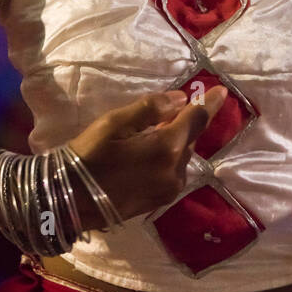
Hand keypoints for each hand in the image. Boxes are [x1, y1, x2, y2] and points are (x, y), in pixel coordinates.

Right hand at [66, 85, 226, 227]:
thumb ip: (150, 109)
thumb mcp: (114, 123)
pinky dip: (170, 157)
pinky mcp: (160, 201)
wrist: (69, 200)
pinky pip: (173, 171)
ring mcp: (169, 189)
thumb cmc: (88, 156)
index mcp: (166, 149)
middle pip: (190, 139)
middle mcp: (174, 171)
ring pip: (182, 156)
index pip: (196, 120)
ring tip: (158, 129)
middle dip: (186, 122)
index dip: (209, 103)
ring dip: (176, 141)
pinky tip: (152, 151)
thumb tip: (181, 99)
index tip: (221, 90)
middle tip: (175, 108)